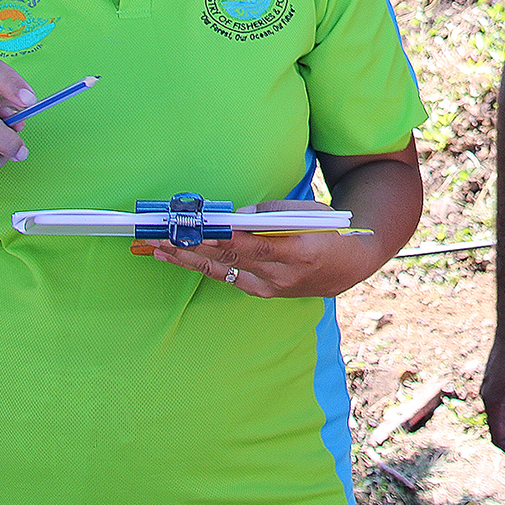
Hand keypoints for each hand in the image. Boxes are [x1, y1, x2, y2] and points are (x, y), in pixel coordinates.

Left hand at [145, 200, 377, 298]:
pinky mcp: (262, 292)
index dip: (224, 238)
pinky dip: (201, 266)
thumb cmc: (328, 231)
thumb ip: (272, 213)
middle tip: (159, 236)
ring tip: (156, 248)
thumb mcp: (309, 212)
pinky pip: (226, 277)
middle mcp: (281, 275)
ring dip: (186, 259)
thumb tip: (234, 218)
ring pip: (220, 271)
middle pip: (229, 259)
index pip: (254, 245)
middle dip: (191, 246)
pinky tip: (179, 257)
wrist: (348, 268)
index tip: (197, 228)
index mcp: (299, 251)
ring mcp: (269, 287)